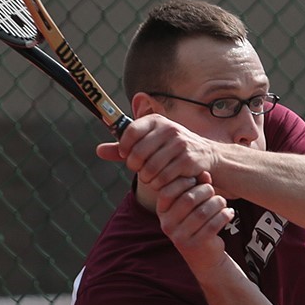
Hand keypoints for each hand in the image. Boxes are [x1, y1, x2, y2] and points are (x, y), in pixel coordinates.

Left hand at [96, 114, 217, 191]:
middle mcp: (168, 128)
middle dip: (134, 167)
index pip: (130, 132)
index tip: (126, 156)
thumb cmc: (170, 149)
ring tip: (150, 178)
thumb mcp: (148, 143)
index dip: (123, 148)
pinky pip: (163, 177)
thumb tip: (98, 151)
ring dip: (146, 178)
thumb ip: (122, 147)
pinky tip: (161, 182)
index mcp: (156, 120)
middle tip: (139, 170)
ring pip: (150, 168)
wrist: (206, 155)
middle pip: (138, 153)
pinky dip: (159, 184)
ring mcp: (179, 144)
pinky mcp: (188, 160)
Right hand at [155, 172, 233, 274]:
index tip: (197, 180)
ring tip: (223, 202)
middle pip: (188, 199)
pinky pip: (213, 225)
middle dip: (205, 191)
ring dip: (217, 203)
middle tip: (214, 191)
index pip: (168, 191)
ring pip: (202, 212)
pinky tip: (229, 213)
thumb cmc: (198, 223)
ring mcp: (180, 237)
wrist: (205, 256)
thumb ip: (197, 187)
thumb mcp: (194, 204)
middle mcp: (167, 225)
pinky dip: (224, 215)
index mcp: (162, 212)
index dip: (184, 181)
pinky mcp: (196, 245)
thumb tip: (205, 173)